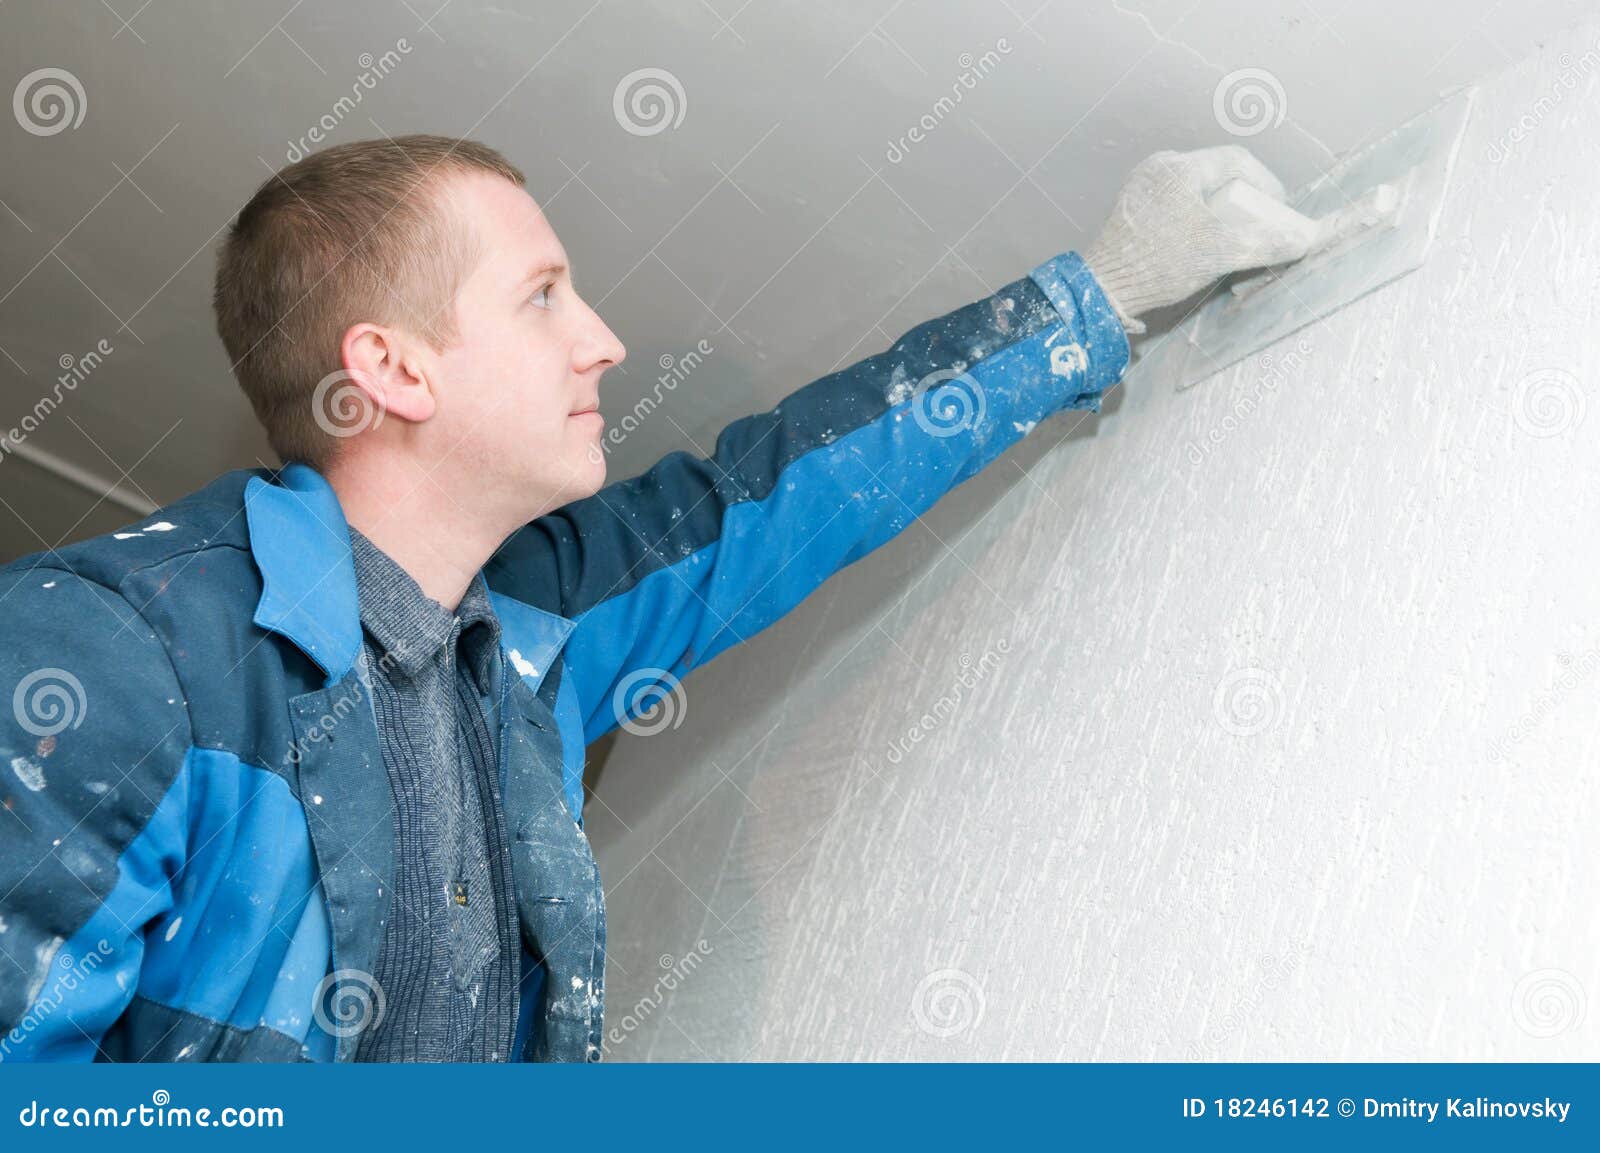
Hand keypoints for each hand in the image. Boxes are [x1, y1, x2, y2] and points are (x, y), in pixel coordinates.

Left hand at [1083, 146, 1319, 333]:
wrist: (1103, 290)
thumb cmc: (1159, 264)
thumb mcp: (1220, 252)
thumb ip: (1266, 242)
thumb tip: (1304, 238)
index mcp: (1179, 168)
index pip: (1237, 161)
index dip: (1266, 183)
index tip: (1278, 209)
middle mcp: (1158, 167)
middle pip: (1215, 172)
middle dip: (1242, 197)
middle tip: (1258, 222)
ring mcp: (1141, 186)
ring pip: (1194, 187)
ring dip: (1218, 207)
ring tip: (1232, 233)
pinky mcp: (1131, 208)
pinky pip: (1174, 201)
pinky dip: (1195, 215)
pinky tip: (1201, 238)